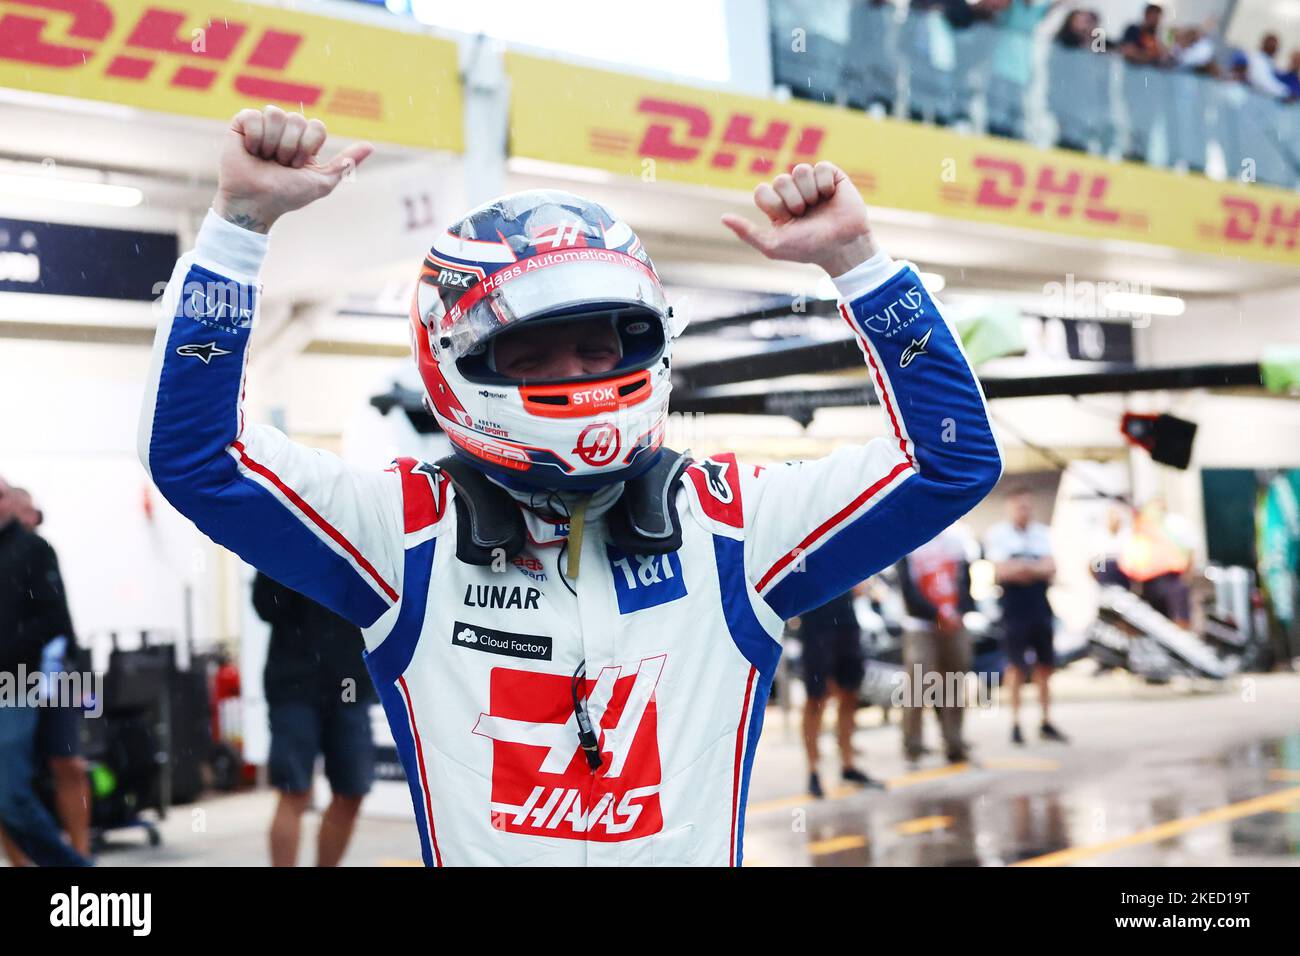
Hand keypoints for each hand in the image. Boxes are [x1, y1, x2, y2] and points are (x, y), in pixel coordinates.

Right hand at [214, 106, 373, 232]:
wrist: (255, 202)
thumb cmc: (286, 195)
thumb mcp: (321, 182)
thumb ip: (345, 164)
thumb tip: (371, 146)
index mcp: (305, 141)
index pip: (317, 126)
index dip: (308, 146)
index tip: (298, 166)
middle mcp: (286, 130)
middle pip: (298, 119)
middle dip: (290, 148)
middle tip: (280, 165)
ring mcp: (264, 125)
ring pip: (276, 113)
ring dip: (272, 143)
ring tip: (264, 158)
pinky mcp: (242, 123)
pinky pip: (254, 115)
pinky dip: (254, 137)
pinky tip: (250, 151)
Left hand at [721, 161, 878, 275]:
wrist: (842, 246)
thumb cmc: (808, 249)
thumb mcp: (773, 246)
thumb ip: (748, 233)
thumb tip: (723, 218)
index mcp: (777, 206)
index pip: (762, 191)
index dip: (774, 205)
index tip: (787, 220)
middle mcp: (793, 192)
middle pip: (780, 180)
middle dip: (793, 200)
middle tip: (805, 215)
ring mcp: (811, 182)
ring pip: (799, 170)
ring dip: (809, 192)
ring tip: (819, 206)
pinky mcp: (831, 175)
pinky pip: (820, 166)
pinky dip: (825, 184)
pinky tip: (831, 196)